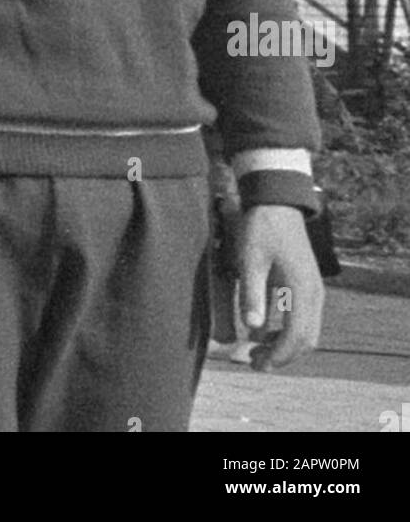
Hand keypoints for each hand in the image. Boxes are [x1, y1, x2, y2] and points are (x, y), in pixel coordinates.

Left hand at [237, 204, 323, 371]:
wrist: (276, 200)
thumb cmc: (261, 227)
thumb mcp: (250, 259)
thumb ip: (252, 293)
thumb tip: (253, 329)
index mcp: (302, 289)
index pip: (296, 337)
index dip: (277, 356)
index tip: (255, 364)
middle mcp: (314, 293)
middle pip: (306, 340)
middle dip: (282, 356)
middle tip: (252, 361)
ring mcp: (313, 288)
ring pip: (308, 331)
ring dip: (285, 345)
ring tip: (256, 349)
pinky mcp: (308, 284)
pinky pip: (304, 318)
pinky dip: (288, 331)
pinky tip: (264, 331)